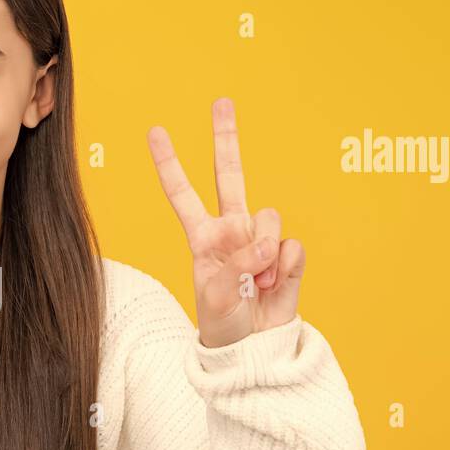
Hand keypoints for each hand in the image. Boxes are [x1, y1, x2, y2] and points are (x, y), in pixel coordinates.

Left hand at [147, 98, 304, 348]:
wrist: (253, 348)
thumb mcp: (215, 300)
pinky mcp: (289, 255)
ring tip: (256, 284)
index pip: (183, 194)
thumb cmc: (223, 325)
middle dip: (225, 137)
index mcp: (203, 238)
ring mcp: (262, 240)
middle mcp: (232, 230)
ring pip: (269, 219)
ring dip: (264, 255)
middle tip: (221, 101)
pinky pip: (293, 248)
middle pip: (230, 175)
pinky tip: (274, 287)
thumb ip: (235, 267)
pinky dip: (285, 271)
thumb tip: (264, 247)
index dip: (170, 164)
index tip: (155, 131)